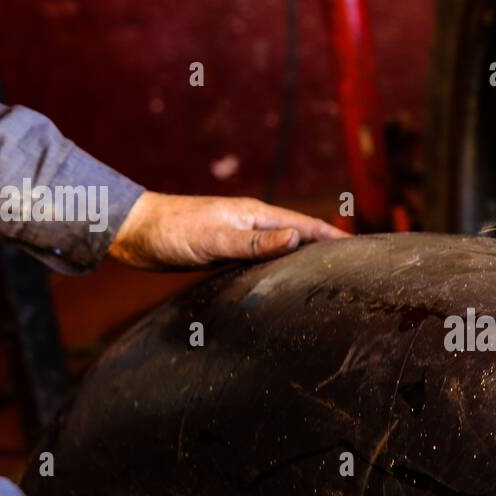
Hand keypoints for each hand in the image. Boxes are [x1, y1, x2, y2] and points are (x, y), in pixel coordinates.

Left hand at [108, 192, 347, 269]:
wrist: (132, 230)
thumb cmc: (171, 231)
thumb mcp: (215, 237)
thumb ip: (256, 242)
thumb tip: (298, 238)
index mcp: (255, 214)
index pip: (306, 225)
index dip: (334, 237)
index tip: (363, 249)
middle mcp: (251, 223)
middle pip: (298, 235)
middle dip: (326, 247)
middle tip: (354, 266)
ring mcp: (239, 236)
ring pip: (281, 247)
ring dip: (303, 257)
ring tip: (327, 275)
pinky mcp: (225, 250)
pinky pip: (262, 259)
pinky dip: (279, 266)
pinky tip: (281, 281)